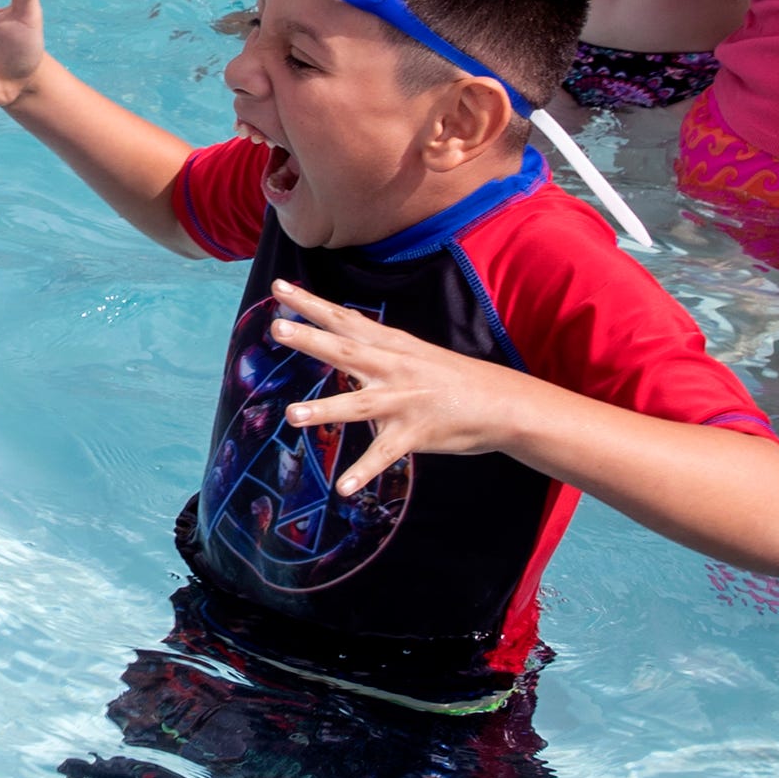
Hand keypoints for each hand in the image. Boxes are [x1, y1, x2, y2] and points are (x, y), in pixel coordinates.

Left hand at [261, 280, 547, 490]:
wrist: (501, 403)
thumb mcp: (411, 353)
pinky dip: (363, 472)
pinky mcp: (415, 433)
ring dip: (324, 409)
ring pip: (358, 404)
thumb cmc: (450, 378)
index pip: (344, 320)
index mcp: (391, 345)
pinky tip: (342, 488)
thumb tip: (340, 339)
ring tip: (291, 415)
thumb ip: (374, 348)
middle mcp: (394, 368)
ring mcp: (403, 401)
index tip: (278, 289)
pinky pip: (384, 455)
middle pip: (346, 351)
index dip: (311, 304)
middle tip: (277, 330)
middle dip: (311, 340)